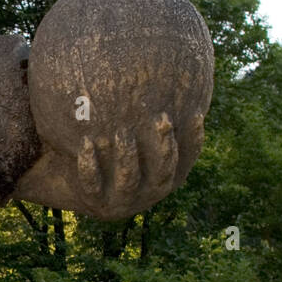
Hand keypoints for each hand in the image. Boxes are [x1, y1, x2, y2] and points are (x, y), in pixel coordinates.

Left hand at [74, 110, 205, 219]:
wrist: (86, 189)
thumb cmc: (122, 156)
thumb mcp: (145, 143)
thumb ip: (158, 123)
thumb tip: (179, 79)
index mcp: (165, 178)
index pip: (187, 160)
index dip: (194, 140)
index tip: (195, 114)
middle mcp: (147, 194)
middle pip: (162, 172)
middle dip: (164, 146)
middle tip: (162, 118)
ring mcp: (121, 201)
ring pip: (128, 179)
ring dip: (127, 156)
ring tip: (122, 132)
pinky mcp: (94, 202)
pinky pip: (92, 185)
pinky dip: (89, 164)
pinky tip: (85, 142)